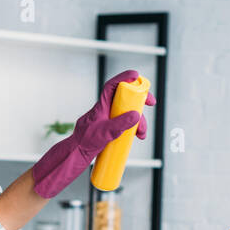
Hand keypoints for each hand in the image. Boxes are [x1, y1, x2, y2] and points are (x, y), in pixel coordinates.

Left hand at [31, 70, 156, 198]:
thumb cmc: (86, 142)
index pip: (113, 85)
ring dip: (139, 120)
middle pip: (125, 98)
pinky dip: (133, 127)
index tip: (137, 75)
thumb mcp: (105, 132)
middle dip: (140, 101)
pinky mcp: (111, 127)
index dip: (124, 77)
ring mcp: (109, 118)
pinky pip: (125, 122)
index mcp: (102, 105)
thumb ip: (120, 123)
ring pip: (128, 112)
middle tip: (151, 103)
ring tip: (141, 134)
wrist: (78, 154)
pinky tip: (137, 136)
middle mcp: (106, 109)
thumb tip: (136, 115)